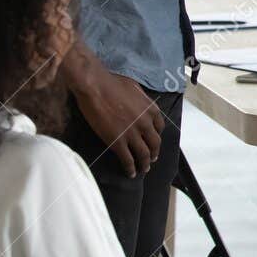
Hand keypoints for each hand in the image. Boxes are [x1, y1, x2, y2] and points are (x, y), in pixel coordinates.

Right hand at [64, 46, 164, 178]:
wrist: (96, 87)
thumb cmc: (112, 83)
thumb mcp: (136, 90)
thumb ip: (142, 101)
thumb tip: (140, 105)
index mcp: (152, 110)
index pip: (160, 128)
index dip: (157, 137)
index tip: (154, 142)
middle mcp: (146, 123)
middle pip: (154, 143)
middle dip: (154, 153)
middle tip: (152, 160)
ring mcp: (132, 134)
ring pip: (143, 154)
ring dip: (144, 164)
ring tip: (143, 170)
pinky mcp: (118, 142)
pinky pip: (127, 159)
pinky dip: (130, 168)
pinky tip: (129, 173)